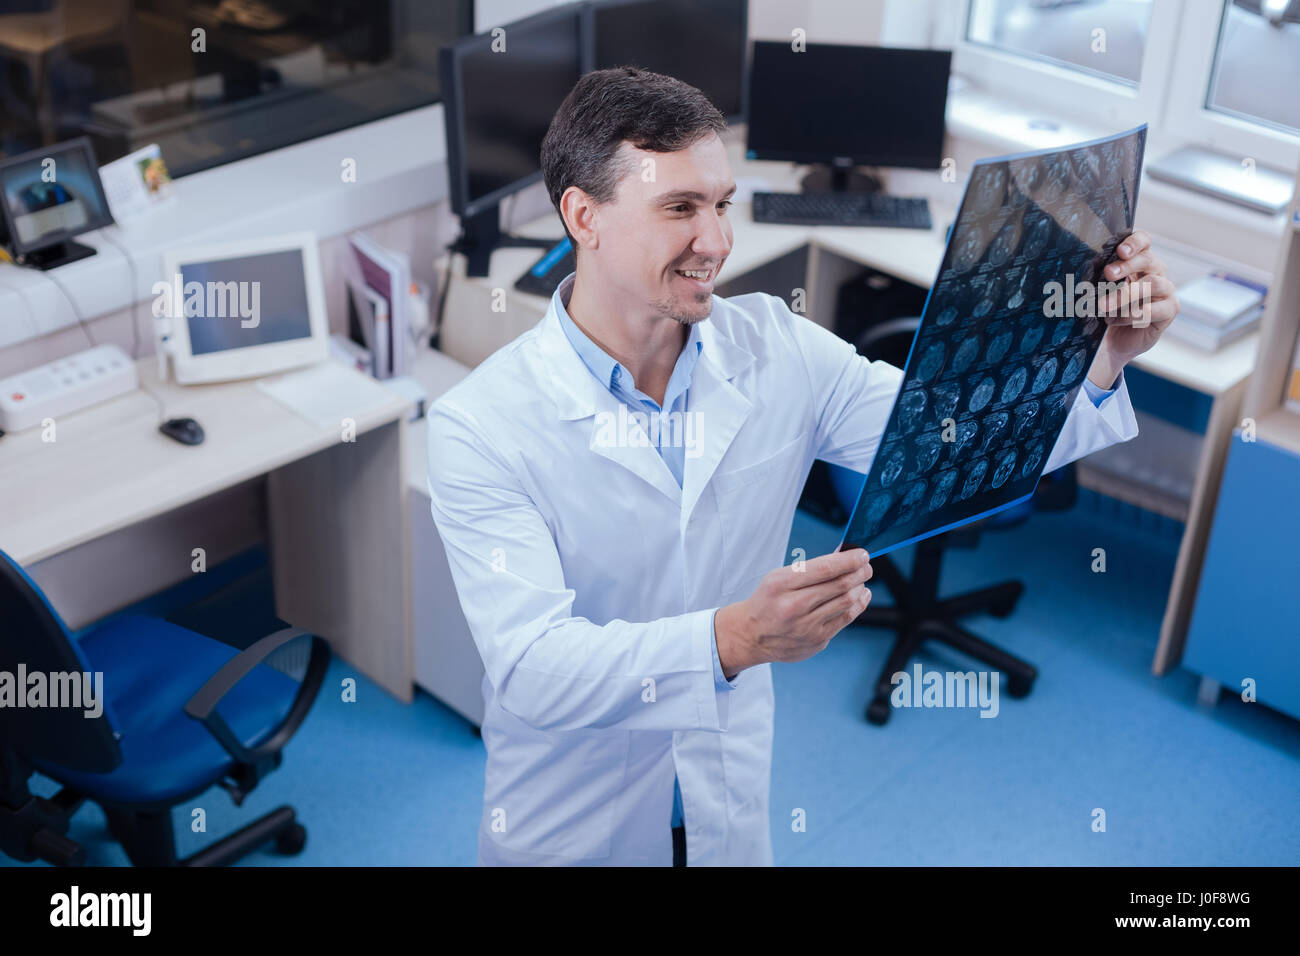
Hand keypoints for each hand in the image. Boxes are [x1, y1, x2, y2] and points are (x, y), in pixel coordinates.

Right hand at [714, 548, 872, 677]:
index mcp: (781, 584)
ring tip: (862, 580)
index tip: (862, 554)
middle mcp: (793, 606)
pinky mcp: (816, 641)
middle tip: (866, 566)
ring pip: (846, 602)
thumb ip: (810, 569)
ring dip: (860, 588)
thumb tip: (843, 557)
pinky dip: (857, 605)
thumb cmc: (767, 601)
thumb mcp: (778, 577)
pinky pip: (845, 620)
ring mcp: (806, 627)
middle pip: (840, 585)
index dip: (849, 560)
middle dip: (859, 572)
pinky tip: (860, 596)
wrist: (750, 636)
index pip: (825, 568)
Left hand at [1089, 229, 1178, 387]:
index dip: (1135, 242)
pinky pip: (1155, 309)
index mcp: (1138, 261)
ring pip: (1152, 284)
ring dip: (1126, 294)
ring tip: (1103, 306)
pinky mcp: (1169, 310)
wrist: (1112, 342)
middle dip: (1127, 265)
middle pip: (1148, 260)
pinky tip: (1114, 320)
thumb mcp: (1098, 291)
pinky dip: (1133, 315)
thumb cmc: (1105, 311)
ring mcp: (1164, 291)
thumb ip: (1098, 278)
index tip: (1120, 250)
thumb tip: (1086, 266)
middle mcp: (1154, 272)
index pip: (1144, 242)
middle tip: (1108, 274)